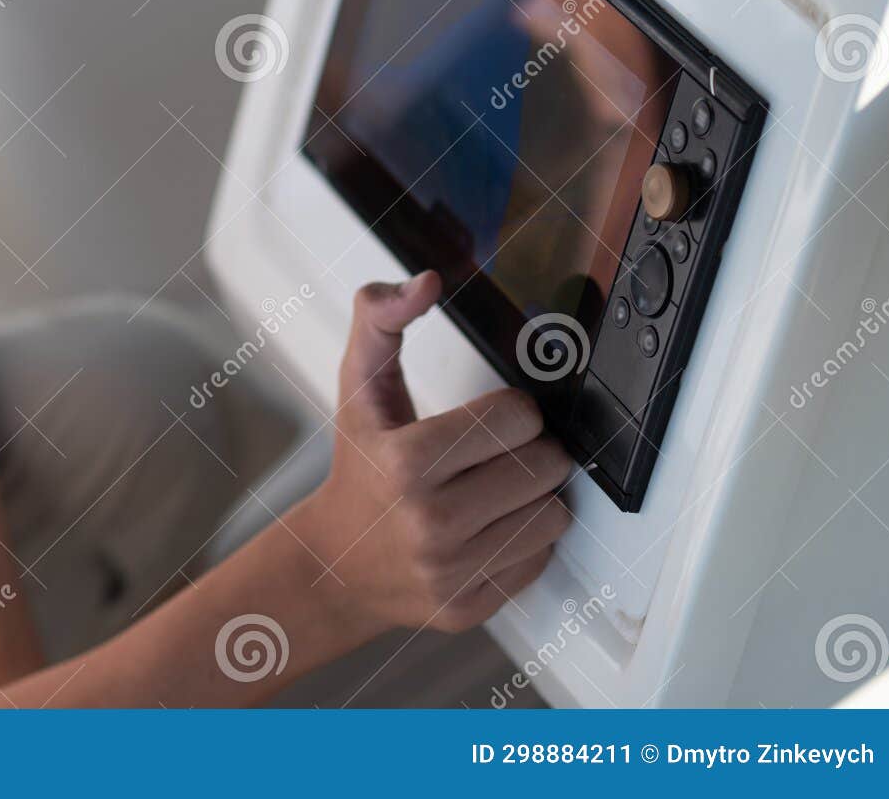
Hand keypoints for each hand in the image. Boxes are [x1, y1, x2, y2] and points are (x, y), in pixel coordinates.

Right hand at [298, 271, 574, 644]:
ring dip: (532, 496)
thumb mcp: (358, 386)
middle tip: (493, 454)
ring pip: (553, 515)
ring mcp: (452, 571)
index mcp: (407, 461)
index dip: (511, 411)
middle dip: (528, 452)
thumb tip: (425, 281)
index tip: (489, 418)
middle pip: (545, 467)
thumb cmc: (358, 467)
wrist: (335, 562)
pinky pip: (541, 558)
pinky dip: (524, 539)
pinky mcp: (470, 605)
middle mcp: (430, 522)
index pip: (518, 420)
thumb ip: (382, 318)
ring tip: (492, 488)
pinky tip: (488, 527)